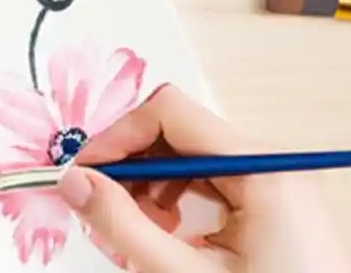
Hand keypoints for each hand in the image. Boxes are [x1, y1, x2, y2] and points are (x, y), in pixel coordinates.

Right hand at [59, 84, 350, 272]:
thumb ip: (124, 225)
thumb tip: (75, 182)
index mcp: (262, 169)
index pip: (170, 112)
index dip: (117, 137)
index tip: (83, 173)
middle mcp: (272, 165)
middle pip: (177, 134)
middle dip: (130, 169)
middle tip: (100, 210)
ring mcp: (274, 185)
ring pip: (188, 160)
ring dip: (149, 189)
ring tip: (135, 234)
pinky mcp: (271, 207)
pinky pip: (209, 185)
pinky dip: (175, 205)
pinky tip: (163, 238)